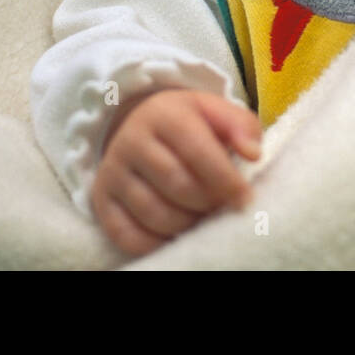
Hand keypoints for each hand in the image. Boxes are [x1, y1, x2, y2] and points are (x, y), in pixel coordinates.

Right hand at [91, 88, 262, 256]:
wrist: (140, 124)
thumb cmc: (190, 123)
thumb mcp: (216, 112)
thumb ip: (241, 126)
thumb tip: (253, 154)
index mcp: (164, 114)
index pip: (198, 152)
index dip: (226, 180)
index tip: (245, 199)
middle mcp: (131, 140)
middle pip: (178, 186)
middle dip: (208, 203)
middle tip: (221, 206)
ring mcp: (112, 171)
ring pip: (155, 214)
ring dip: (187, 224)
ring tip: (201, 216)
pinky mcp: (101, 199)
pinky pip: (128, 235)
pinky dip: (157, 243)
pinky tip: (176, 234)